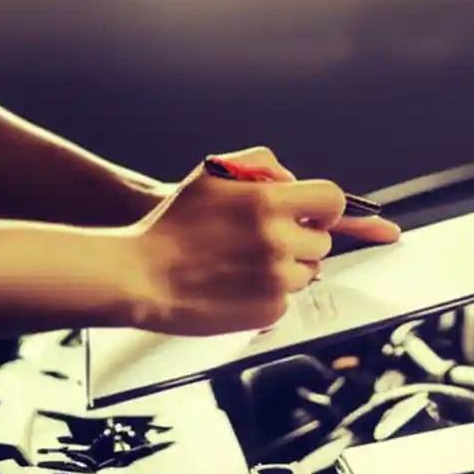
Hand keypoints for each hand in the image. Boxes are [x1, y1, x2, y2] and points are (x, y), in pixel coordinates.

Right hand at [128, 147, 396, 334]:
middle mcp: (278, 241)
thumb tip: (293, 181)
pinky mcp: (269, 310)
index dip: (325, 207)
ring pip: (308, 271)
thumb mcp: (213, 173)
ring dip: (287, 266)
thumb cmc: (174, 224)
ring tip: (247, 263)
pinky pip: (288, 298)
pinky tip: (239, 284)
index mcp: (269, 202)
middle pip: (322, 240)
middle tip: (267, 240)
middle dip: (301, 238)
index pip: (332, 199)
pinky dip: (270, 293)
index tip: (313, 214)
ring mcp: (276, 279)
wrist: (141, 275)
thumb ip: (261, 164)